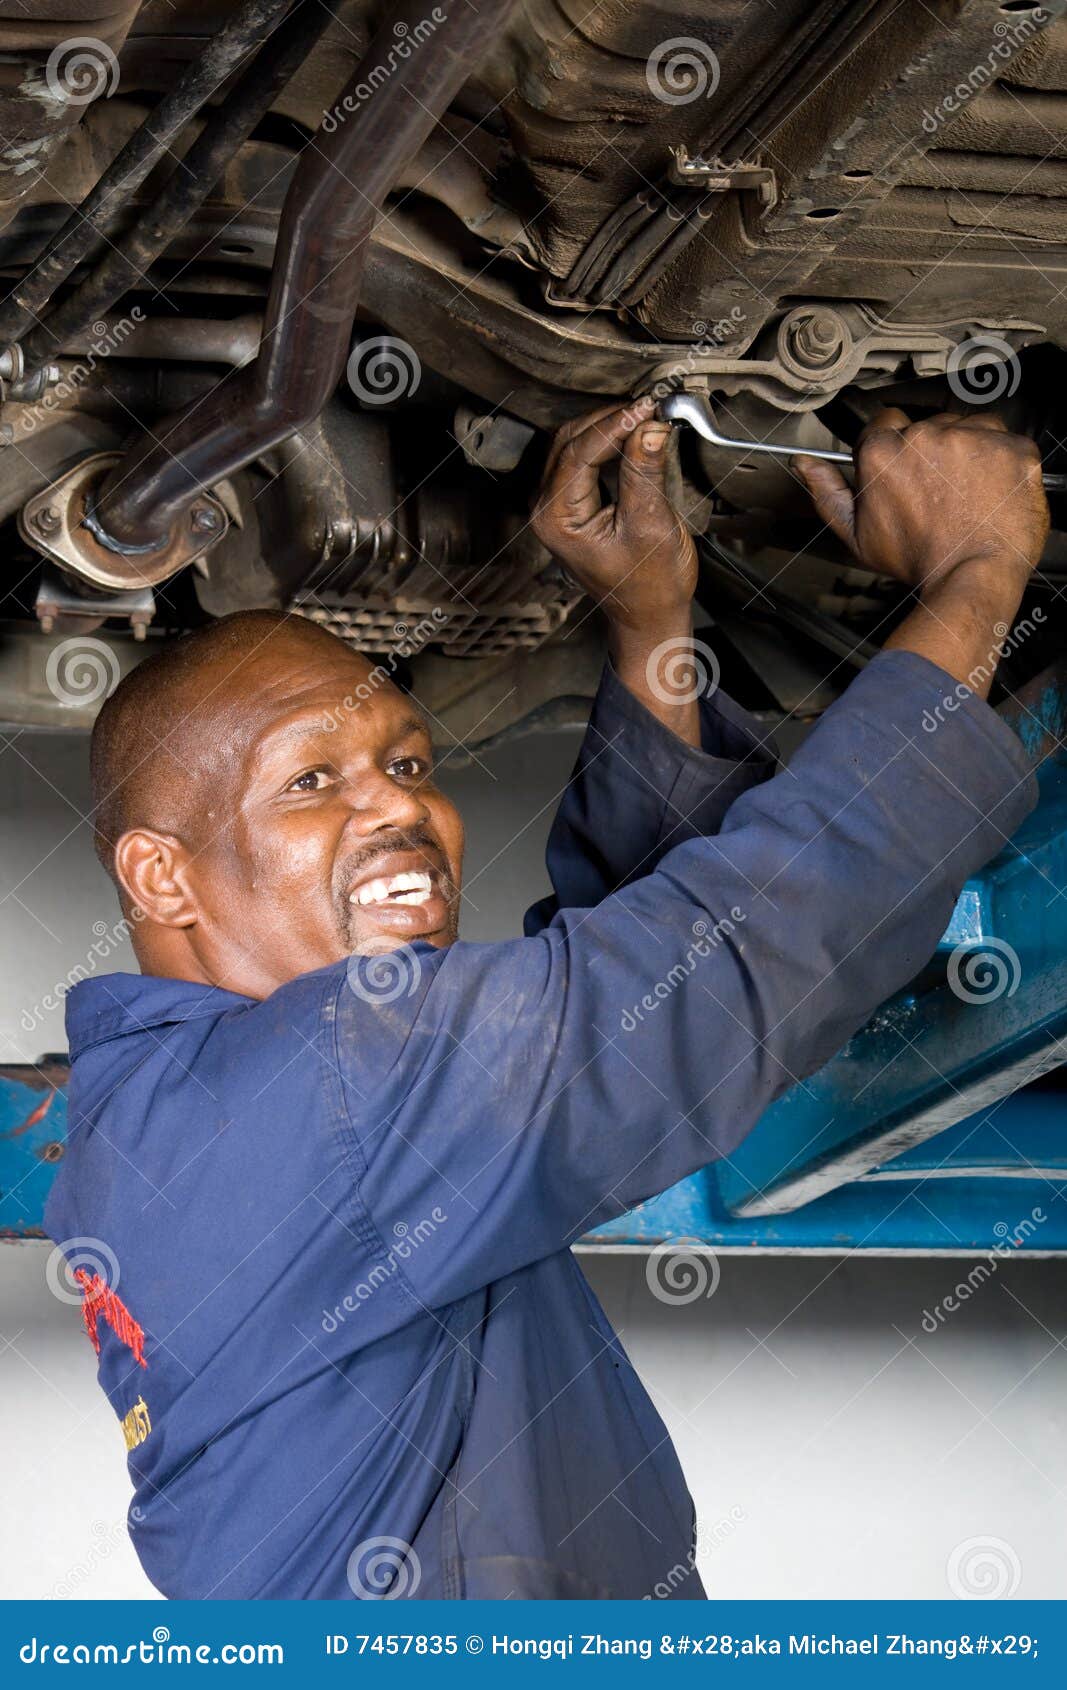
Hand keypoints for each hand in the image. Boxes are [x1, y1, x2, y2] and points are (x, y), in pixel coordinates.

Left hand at [531, 397, 696, 631]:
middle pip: (571, 441)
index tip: (648, 407)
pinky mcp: (571, 502)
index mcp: (556, 519)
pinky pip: (582, 457)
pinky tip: (634, 434)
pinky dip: (607, 441)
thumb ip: (645, 473)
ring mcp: (556, 505)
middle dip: (611, 420)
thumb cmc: (649, 585)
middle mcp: (546, 509)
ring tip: (647, 417)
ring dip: (609, 427)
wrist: (649, 614)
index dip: (615, 424)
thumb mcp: (651, 525)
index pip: (579, 452)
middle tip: (652, 407)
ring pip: (575, 444)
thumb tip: (649, 427)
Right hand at [793, 408, 1048, 595]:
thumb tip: (804, 463)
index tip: (908, 471)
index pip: (887, 424)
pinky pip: (1006, 439)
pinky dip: (1002, 461)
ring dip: (969, 452)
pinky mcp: (1010, 445)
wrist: (974, 574)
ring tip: (968, 492)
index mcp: (884, 451)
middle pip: (930, 425)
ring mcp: (972, 436)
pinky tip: (992, 490)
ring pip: (969, 428)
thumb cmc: (917, 560)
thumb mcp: (857, 534)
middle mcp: (926, 434)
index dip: (897, 449)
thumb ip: (827, 492)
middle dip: (935, 452)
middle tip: (941, 491)